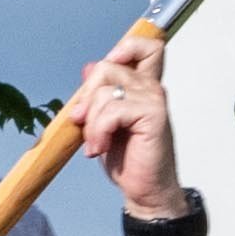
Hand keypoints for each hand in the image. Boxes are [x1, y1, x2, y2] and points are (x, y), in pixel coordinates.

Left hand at [81, 30, 186, 219]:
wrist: (144, 189)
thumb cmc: (127, 158)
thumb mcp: (103, 121)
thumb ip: (98, 95)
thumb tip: (87, 68)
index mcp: (142, 86)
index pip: (146, 46)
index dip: (125, 47)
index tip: (109, 69)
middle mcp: (151, 88)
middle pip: (106, 66)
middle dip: (86, 96)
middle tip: (81, 122)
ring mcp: (154, 99)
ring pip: (104, 92)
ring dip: (90, 122)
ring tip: (95, 143)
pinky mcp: (153, 114)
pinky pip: (111, 111)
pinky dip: (98, 132)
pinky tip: (100, 148)